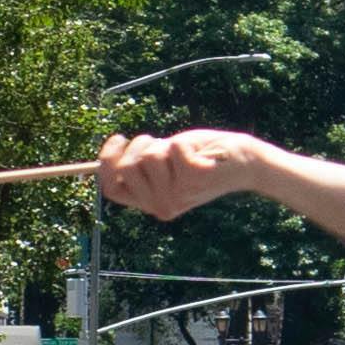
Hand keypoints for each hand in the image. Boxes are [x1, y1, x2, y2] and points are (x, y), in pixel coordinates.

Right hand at [94, 128, 270, 225]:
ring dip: (164, 144)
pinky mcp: (193, 179)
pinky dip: (185, 143)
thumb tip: (102, 158)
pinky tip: (200, 156)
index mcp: (150, 204)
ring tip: (185, 153)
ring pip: (148, 156)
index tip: (118, 138)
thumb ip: (138, 164)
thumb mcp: (163, 162)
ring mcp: (177, 195)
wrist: (242, 163)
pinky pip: (174, 148)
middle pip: (124, 169)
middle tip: (162, 145)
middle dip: (139, 145)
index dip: (106, 161)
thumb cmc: (200, 157)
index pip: (110, 188)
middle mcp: (161, 206)